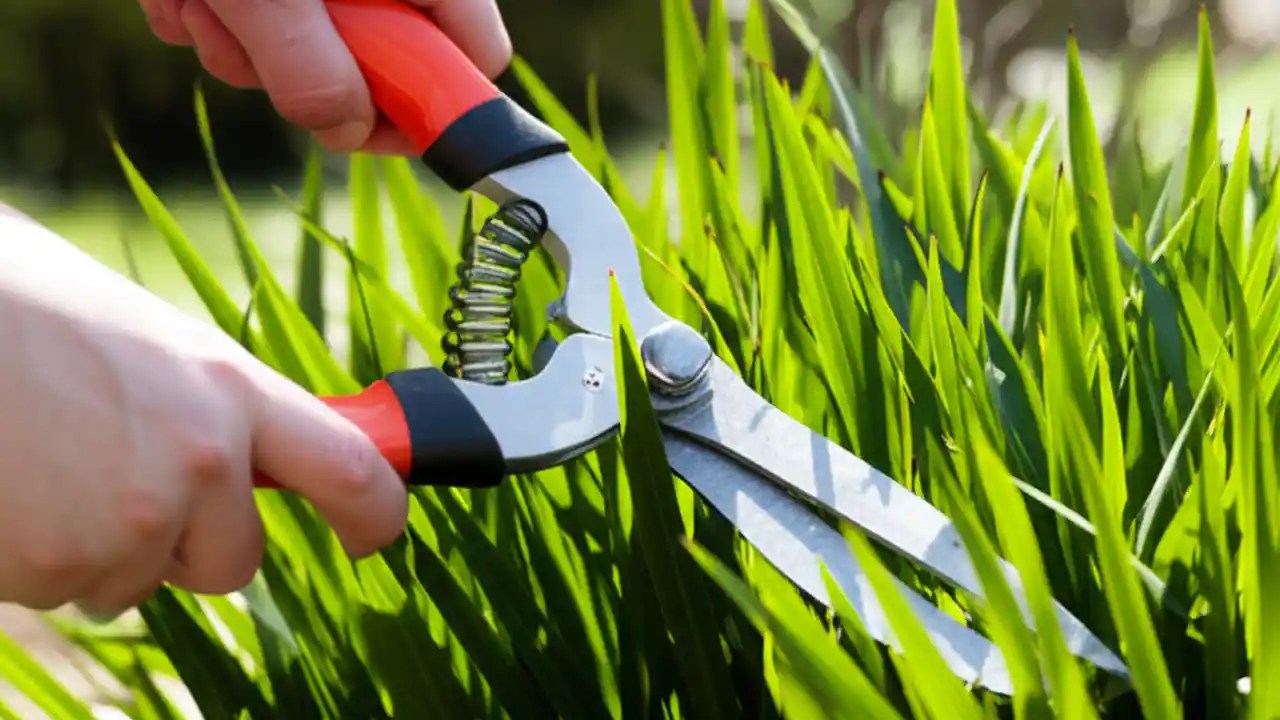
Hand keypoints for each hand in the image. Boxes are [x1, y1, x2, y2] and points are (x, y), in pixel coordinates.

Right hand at [0, 211, 407, 616]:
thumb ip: (216, 407)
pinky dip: (38, 557)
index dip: (378, 514)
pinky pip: (66, 590)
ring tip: (45, 462)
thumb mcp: (154, 346)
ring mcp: (134, 518)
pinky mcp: (60, 562)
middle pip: (236, 562)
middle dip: (191, 546)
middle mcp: (203, 459)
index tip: (375, 535)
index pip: (351, 469)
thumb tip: (260, 460)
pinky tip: (15, 488)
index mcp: (232, 390)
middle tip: (125, 485)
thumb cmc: (33, 313)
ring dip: (100, 547)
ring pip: (138, 582)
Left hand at [136, 0, 512, 153]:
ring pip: (306, 57)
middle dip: (299, 76)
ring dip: (241, 50)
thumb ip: (312, 72)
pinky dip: (217, 20)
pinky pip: (259, 28)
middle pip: (377, 69)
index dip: (426, 107)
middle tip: (247, 45)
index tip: (359, 124)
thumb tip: (345, 133)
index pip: (471, 61)